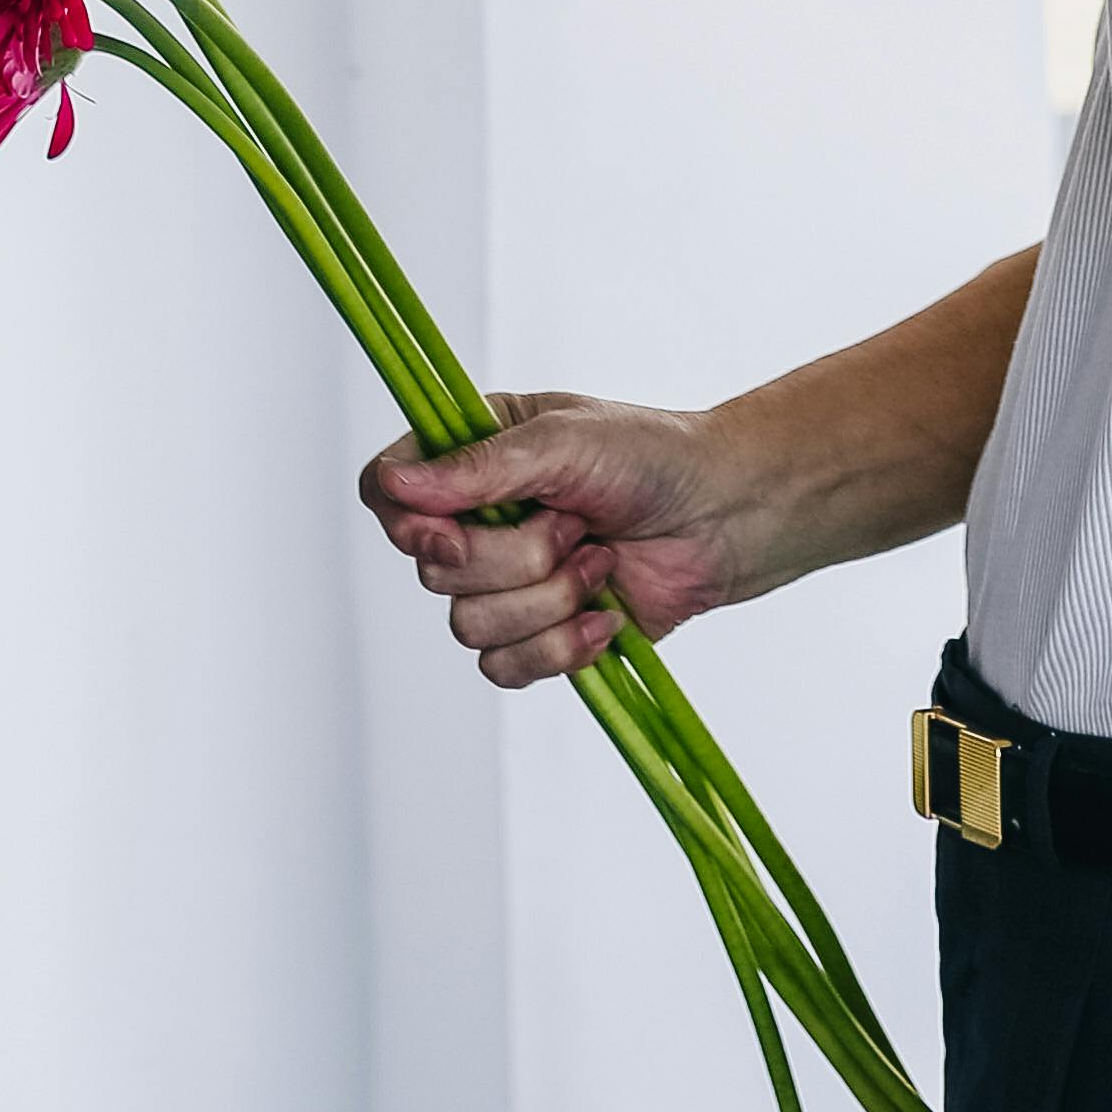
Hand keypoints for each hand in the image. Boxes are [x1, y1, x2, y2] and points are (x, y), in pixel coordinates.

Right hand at [359, 391, 746, 685]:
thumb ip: (477, 468)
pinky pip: (506, 669)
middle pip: (433, 569)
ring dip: (548, 597)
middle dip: (515, 555)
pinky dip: (562, 646)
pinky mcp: (542, 635)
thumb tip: (394, 483)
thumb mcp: (563, 442)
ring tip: (601, 558)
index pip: (387, 492)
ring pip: (469, 626)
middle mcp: (478, 521)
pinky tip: (608, 616)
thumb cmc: (652, 458)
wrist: (725, 518)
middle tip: (575, 521)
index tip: (448, 528)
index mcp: (473, 458)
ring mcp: (508, 583)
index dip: (405, 520)